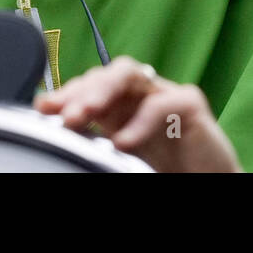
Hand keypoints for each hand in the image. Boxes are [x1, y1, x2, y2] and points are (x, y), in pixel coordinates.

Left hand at [34, 56, 241, 172]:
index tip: (42, 109)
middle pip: (103, 74)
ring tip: (83, 114)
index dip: (64, 94)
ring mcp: (164, 93)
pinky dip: (140, 121)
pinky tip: (123, 141)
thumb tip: (54, 139)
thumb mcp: (122, 157)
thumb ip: (95, 144)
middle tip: (61, 115)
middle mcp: (138, 94)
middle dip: (79, 90)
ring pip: (128, 73)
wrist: (210, 180)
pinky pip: (162, 102)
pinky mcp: (190, 103)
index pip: (87, 87)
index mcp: (118, 106)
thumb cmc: (166, 167)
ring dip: (102, 89)